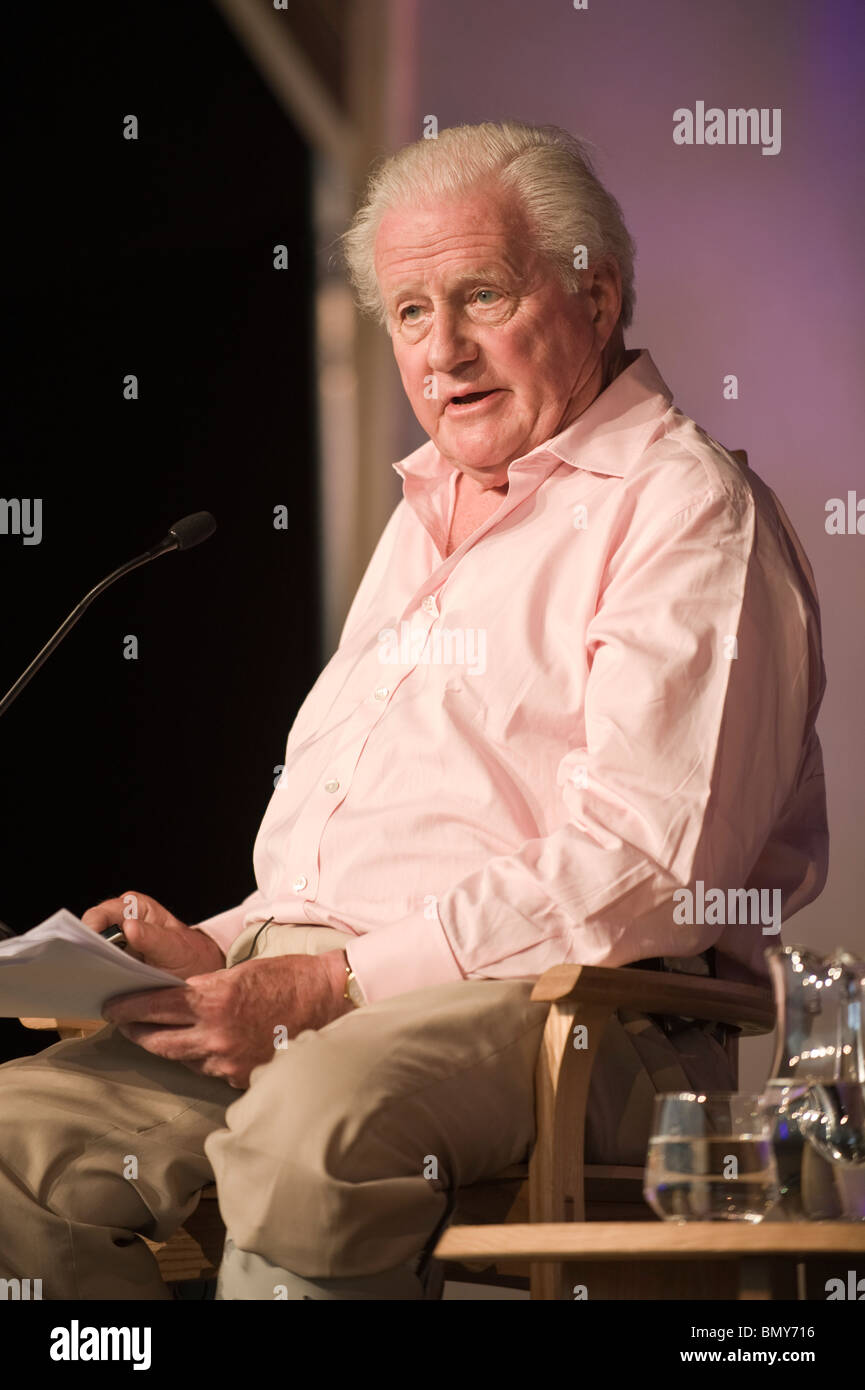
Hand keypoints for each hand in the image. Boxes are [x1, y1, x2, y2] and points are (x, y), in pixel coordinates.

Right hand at [81, 890, 224, 979]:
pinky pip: (98, 970)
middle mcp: (121, 922)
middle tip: (84, 968)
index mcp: (135, 908)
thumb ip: (154, 939)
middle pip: (91, 933)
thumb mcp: (176, 948)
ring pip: (91, 953)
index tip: (86, 945)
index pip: (103, 913)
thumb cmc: (190, 955)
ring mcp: (116, 945)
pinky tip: (100, 990)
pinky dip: (98, 979)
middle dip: (84, 949)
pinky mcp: (114, 965)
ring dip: (89, 967)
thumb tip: (130, 927)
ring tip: (91, 982)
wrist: (199, 974)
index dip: (90, 927)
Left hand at [102, 949, 351, 1088]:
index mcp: (213, 999)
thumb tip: (175, 1001)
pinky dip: (204, 1058)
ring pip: (183, 1057)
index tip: (111, 1006)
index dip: (128, 1006)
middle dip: (136, 1032)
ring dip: (169, 1046)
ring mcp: (229, 1061)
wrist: (332, 1001)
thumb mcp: (239, 973)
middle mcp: (216, 1034)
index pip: (154, 1006)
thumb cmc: (290, 978)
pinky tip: (206, 1047)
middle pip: (158, 1040)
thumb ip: (205, 990)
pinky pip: (211, 1070)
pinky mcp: (243, 1077)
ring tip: (160, 1035)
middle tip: (124, 1024)